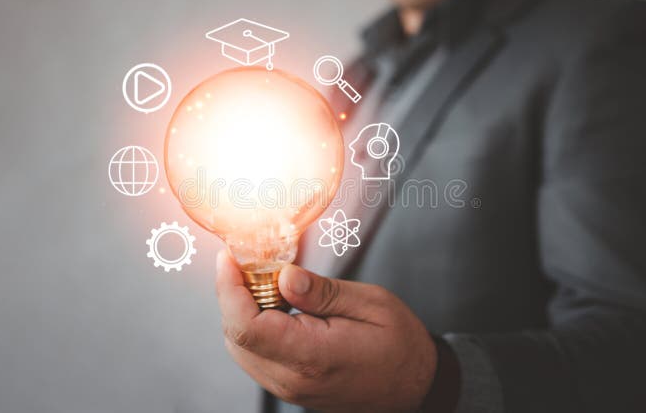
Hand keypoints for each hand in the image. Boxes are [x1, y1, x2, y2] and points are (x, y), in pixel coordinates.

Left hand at [215, 250, 437, 411]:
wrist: (416, 386)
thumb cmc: (400, 345)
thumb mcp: (370, 304)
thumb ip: (322, 292)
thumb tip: (283, 275)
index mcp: (313, 356)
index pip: (247, 326)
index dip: (229, 288)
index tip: (230, 258)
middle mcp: (293, 378)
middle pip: (235, 335)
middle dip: (233, 294)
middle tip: (251, 262)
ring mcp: (289, 387)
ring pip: (239, 347)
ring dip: (241, 310)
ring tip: (266, 281)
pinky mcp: (289, 386)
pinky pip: (254, 356)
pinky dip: (253, 326)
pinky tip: (274, 305)